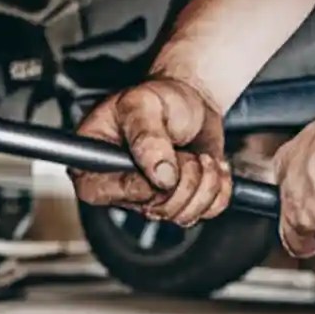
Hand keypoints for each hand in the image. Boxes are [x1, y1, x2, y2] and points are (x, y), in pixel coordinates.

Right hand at [69, 77, 231, 226]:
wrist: (190, 100)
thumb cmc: (157, 98)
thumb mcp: (142, 105)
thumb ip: (147, 137)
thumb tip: (161, 175)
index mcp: (95, 161)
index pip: (97, 192)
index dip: (130, 188)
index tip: (156, 173)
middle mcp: (121, 185)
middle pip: (151, 208)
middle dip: (181, 180)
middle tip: (184, 153)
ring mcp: (152, 197)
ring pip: (182, 214)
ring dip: (203, 183)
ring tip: (199, 157)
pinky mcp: (181, 202)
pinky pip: (207, 211)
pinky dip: (219, 188)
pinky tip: (210, 167)